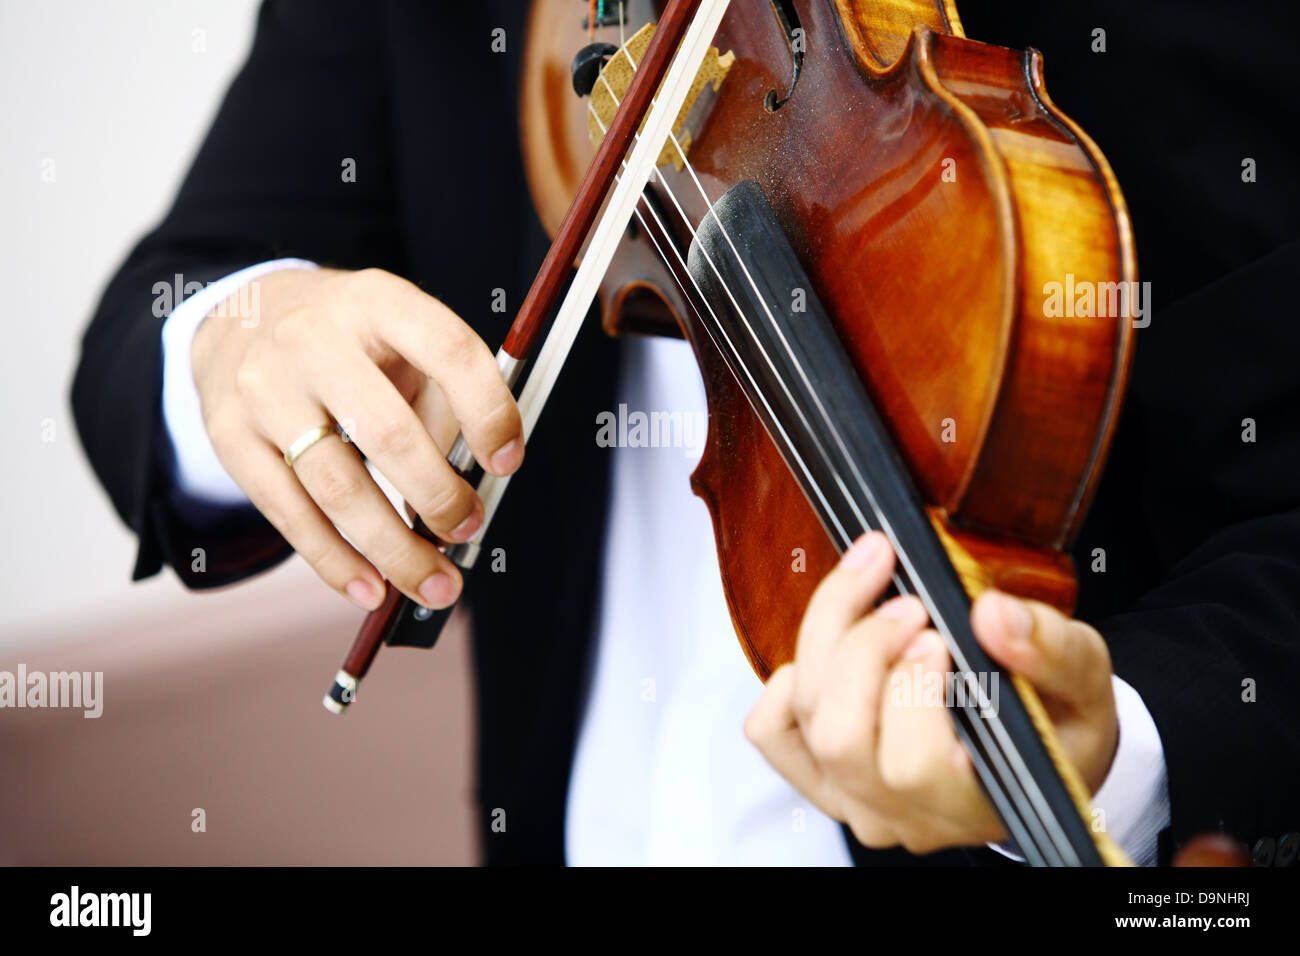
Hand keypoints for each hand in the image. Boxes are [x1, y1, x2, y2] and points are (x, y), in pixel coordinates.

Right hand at [191, 267, 522, 610]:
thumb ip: (446, 401)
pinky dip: (336, 562)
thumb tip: (471, 491)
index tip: (507, 462)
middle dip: (438, 494)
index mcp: (376, 301)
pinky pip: (289, 513)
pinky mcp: (230, 436)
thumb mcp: (404, 339)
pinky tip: (371, 589)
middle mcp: (312, 338)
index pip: (447, 348)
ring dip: (394, 549)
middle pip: (385, 431)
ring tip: (434, 583)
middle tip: (467, 529)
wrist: (242, 316)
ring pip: (336, 487)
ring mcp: (263, 388)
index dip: (488, 410)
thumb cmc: (351, 341)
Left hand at [744, 531, 1118, 853]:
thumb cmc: (1055, 717)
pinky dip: (787, 681)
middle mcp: (905, 813)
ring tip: (874, 590)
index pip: (912, 764)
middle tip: (909, 603)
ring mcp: (856, 798)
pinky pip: (772, 731)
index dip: (910, 689)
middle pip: (842, 736)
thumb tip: (993, 616)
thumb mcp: (1084, 678)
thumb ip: (1052, 650)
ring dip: (827, 640)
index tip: (937, 631)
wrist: (1034, 747)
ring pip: (804, 721)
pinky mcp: (822, 774)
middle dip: (864, 649)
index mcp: (975, 803)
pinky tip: (832, 648)